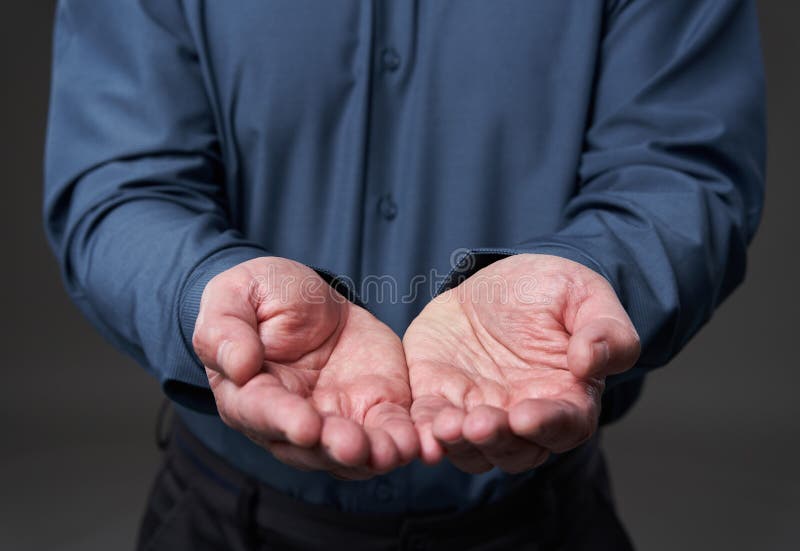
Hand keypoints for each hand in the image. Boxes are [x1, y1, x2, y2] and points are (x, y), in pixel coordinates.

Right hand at [192, 257, 417, 478]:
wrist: (309, 296)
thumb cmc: (261, 296)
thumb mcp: (236, 296)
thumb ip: (226, 330)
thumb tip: (237, 365)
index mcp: (248, 394)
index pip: (263, 413)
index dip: (283, 421)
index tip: (305, 426)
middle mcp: (290, 421)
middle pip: (311, 446)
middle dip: (335, 447)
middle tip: (356, 446)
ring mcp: (335, 419)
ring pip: (352, 451)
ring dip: (374, 455)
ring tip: (395, 450)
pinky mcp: (373, 409)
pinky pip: (389, 431)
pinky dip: (405, 440)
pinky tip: (421, 441)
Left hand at [405, 254, 639, 473]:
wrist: (496, 282)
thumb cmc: (551, 292)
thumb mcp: (585, 296)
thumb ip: (606, 331)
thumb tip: (590, 362)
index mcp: (567, 398)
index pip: (564, 425)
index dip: (546, 424)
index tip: (525, 416)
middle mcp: (522, 417)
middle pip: (514, 449)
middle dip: (496, 440)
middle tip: (478, 423)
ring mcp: (478, 412)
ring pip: (471, 449)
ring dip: (458, 443)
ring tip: (446, 425)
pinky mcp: (438, 399)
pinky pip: (428, 424)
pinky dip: (422, 432)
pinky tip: (418, 429)